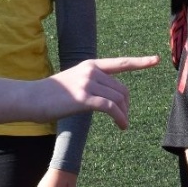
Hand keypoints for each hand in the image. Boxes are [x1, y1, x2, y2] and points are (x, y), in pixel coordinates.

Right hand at [41, 55, 158, 129]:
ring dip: (125, 114)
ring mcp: (87, 83)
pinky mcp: (84, 97)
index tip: (156, 60)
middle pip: (122, 88)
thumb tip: (107, 96)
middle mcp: (91, 71)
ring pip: (118, 99)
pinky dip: (120, 118)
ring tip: (123, 124)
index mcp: (90, 65)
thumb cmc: (50, 94)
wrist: (31, 98)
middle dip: (127, 104)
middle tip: (124, 118)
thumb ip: (90, 83)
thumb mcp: (72, 82)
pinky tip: (122, 126)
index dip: (140, 62)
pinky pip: (111, 108)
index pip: (120, 63)